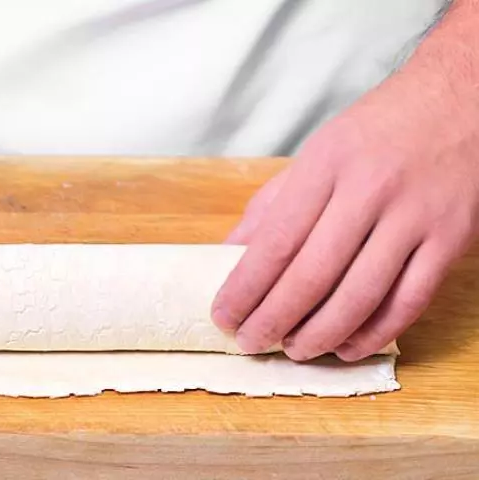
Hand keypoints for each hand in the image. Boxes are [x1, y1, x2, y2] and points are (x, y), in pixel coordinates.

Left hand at [211, 74, 478, 361]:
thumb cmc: (382, 128)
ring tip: (294, 350)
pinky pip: (408, 301)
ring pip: (359, 296)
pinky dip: (374, 333)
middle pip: (312, 275)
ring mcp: (415, 218)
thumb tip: (230, 253)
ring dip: (320, 334)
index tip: (224, 316)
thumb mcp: (319, 150)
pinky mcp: (451, 240)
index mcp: (327, 165)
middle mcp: (370, 191)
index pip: (276, 242)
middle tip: (251, 342)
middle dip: (274, 319)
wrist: (466, 98)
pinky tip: (347, 347)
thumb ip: (273, 204)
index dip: (245, 289)